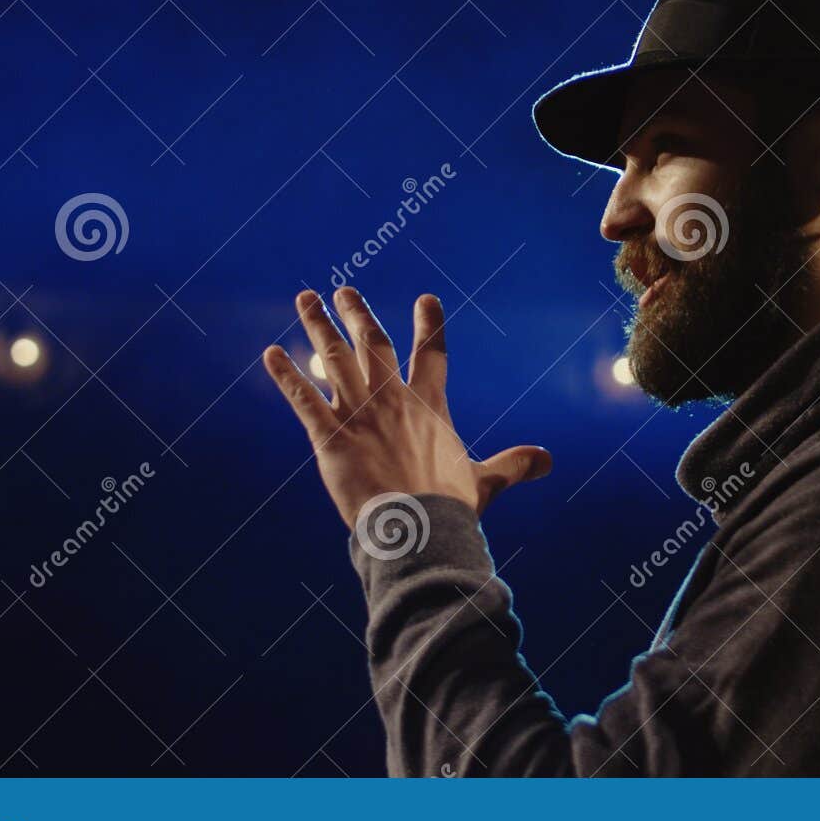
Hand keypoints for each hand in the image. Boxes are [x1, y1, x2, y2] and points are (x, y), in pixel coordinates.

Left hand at [262, 287, 551, 528]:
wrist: (416, 529)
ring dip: (319, 326)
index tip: (426, 299)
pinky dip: (285, 375)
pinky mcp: (329, 437)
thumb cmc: (449, 509)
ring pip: (334, 359)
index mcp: (428, 408)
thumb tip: (548, 459)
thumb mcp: (485, 482)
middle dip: (358, 314)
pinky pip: (303, 399)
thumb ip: (513, 465)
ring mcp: (359, 414)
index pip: (431, 356)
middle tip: (344, 291)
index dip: (430, 326)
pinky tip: (270, 353)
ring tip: (306, 297)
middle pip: (373, 344)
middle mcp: (391, 400)